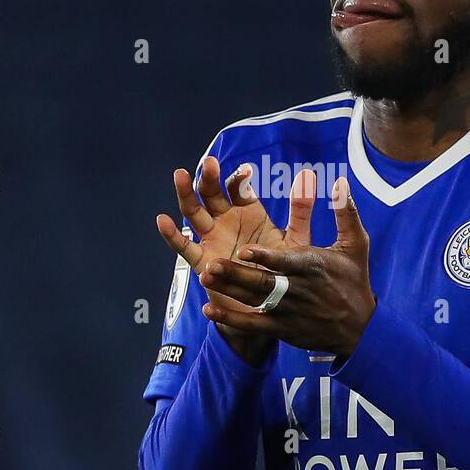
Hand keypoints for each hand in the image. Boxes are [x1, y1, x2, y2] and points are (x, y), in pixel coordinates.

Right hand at [155, 157, 317, 364]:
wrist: (270, 307)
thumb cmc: (283, 271)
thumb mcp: (294, 240)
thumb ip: (300, 210)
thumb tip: (307, 175)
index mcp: (249, 213)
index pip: (239, 188)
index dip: (239, 179)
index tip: (246, 173)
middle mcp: (227, 221)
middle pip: (212, 194)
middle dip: (210, 178)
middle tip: (210, 163)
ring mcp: (212, 239)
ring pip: (194, 212)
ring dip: (186, 194)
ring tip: (180, 176)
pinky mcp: (201, 260)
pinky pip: (183, 246)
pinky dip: (172, 234)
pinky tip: (162, 220)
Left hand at [198, 175, 375, 356]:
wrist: (362, 328)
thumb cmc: (355, 280)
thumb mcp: (356, 245)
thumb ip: (346, 213)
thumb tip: (341, 181)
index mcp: (314, 267)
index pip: (286, 261)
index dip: (266, 257)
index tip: (244, 249)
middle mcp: (299, 290)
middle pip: (264, 282)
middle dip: (237, 273)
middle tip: (212, 264)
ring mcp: (289, 312)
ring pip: (254, 301)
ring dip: (229, 290)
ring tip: (205, 277)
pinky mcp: (283, 329)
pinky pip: (253, 325)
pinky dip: (231, 319)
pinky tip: (209, 310)